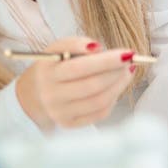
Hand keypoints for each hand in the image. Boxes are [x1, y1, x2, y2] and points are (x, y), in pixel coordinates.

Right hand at [15, 37, 136, 129]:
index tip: (128, 53)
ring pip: (99, 101)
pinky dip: (113, 98)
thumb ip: (77, 43)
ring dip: (120, 85)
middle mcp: (52, 95)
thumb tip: (97, 48)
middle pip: (92, 86)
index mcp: (48, 73)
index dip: (106, 61)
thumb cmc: (56, 64)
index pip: (79, 68)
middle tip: (130, 61)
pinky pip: (99, 114)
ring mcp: (60, 113)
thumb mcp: (59, 47)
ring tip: (127, 71)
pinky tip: (116, 86)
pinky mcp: (69, 124)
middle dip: (117, 72)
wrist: (37, 92)